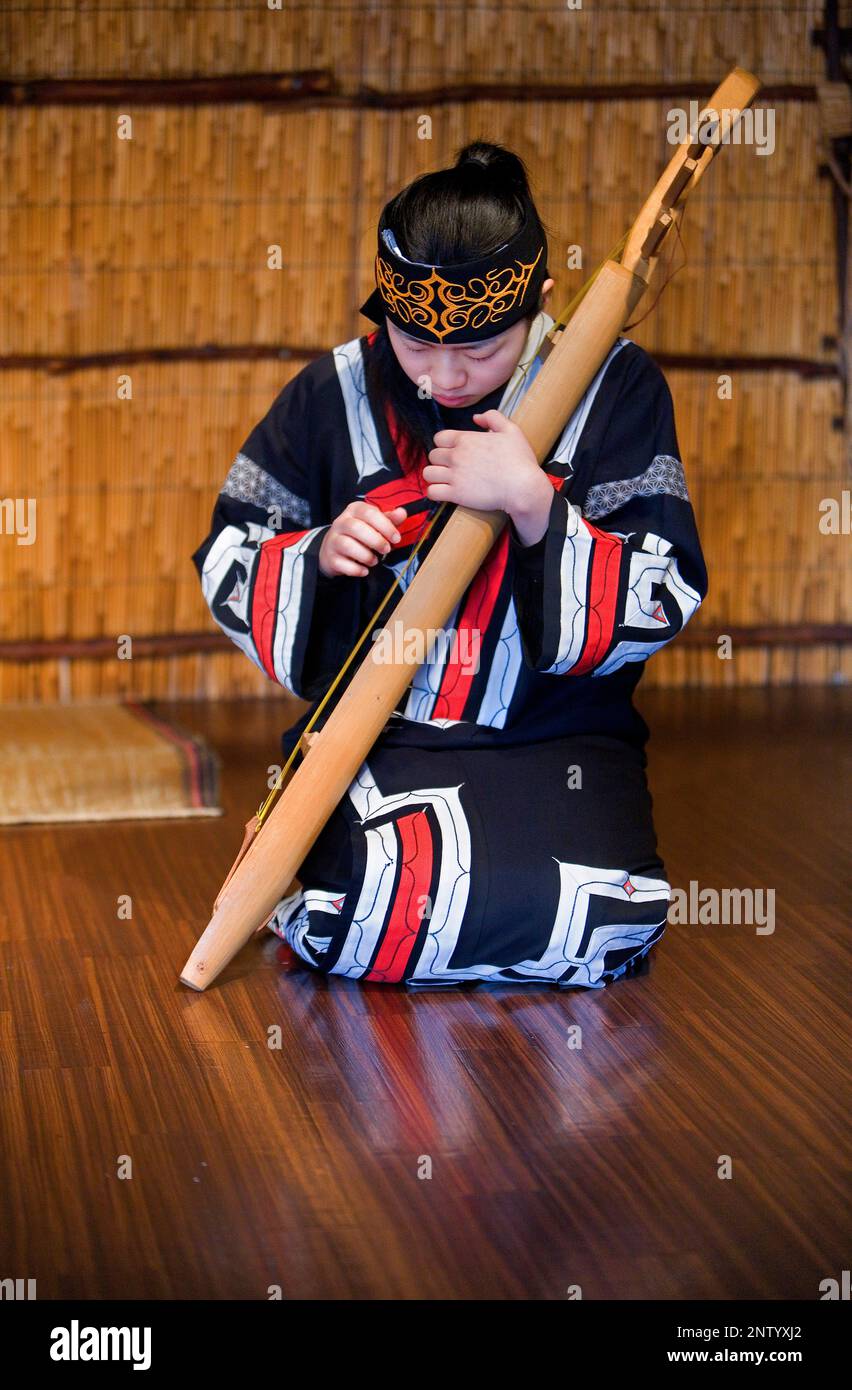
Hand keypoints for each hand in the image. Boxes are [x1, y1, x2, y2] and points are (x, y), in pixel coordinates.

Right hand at [318, 501, 406, 578]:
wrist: (334, 549)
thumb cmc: (360, 535)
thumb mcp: (374, 524)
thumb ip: (389, 519)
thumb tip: (402, 513)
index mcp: (354, 510)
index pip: (369, 512)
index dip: (385, 525)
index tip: (396, 538)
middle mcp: (341, 523)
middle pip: (356, 527)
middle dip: (375, 540)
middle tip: (386, 550)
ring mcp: (333, 540)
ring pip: (347, 545)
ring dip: (365, 555)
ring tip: (374, 561)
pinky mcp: (330, 557)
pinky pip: (341, 563)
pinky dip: (356, 569)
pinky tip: (364, 570)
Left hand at [423, 409, 542, 516]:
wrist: (523, 488)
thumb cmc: (520, 461)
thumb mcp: (511, 430)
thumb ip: (493, 417)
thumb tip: (476, 417)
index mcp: (466, 440)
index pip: (439, 438)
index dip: (444, 445)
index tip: (452, 452)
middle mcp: (457, 456)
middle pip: (433, 455)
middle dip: (440, 461)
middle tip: (451, 467)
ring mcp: (455, 475)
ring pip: (428, 473)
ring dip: (435, 476)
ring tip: (445, 480)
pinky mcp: (456, 494)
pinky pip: (432, 492)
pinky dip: (435, 492)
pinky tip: (444, 492)